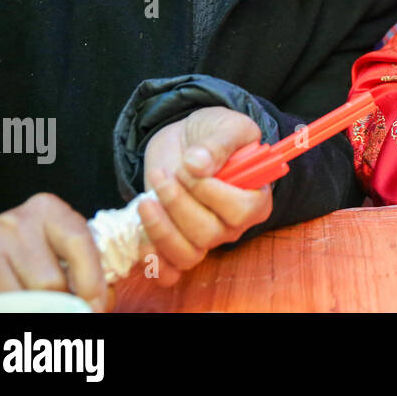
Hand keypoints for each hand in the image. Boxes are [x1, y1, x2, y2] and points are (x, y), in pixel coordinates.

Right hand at [0, 193, 107, 310]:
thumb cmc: (34, 252)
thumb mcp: (62, 250)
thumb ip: (88, 270)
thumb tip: (98, 305)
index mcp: (47, 210)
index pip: (79, 242)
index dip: (92, 281)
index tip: (95, 307)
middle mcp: (13, 223)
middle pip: (50, 282)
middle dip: (61, 305)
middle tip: (62, 311)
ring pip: (20, 300)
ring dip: (32, 312)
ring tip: (34, 308)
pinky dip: (2, 313)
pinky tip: (8, 308)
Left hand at [139, 106, 273, 286]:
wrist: (186, 140)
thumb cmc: (214, 133)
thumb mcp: (225, 125)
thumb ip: (217, 143)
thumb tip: (197, 164)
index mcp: (255, 199)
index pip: (240, 212)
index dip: (211, 193)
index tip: (190, 168)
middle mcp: (232, 226)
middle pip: (208, 234)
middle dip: (179, 205)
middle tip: (164, 176)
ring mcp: (203, 239)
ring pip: (187, 255)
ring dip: (161, 229)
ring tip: (146, 199)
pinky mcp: (175, 244)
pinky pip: (168, 270)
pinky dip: (153, 258)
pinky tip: (141, 229)